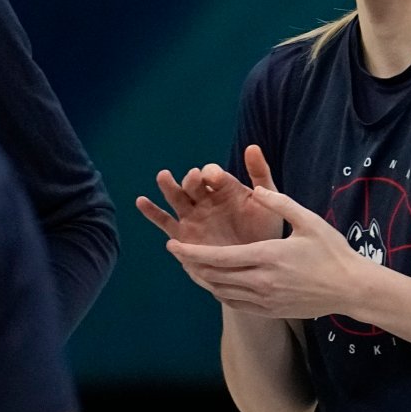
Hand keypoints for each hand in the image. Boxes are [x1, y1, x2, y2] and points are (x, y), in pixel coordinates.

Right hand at [136, 145, 283, 245]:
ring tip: (164, 176)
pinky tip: (141, 201)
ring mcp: (192, 216)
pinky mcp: (183, 235)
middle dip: (192, 179)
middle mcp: (205, 198)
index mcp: (224, 187)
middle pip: (192, 183)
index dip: (212, 174)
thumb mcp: (268, 201)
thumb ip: (260, 174)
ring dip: (169, 186)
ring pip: (176, 197)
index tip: (214, 177)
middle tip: (195, 177)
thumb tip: (252, 147)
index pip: (214, 175)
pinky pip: (164, 222)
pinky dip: (152, 212)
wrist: (256, 265)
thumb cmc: (263, 230)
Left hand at [165, 184, 373, 319]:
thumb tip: (256, 187)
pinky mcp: (271, 311)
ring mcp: (266, 299)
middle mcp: (262, 281)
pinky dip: (220, 293)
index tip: (172, 245)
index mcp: (267, 256)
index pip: (218, 258)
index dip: (191, 253)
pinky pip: (236, 304)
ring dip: (203, 280)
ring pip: (222, 292)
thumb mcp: (308, 219)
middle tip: (177, 252)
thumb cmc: (332, 251)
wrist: (351, 288)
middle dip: (190, 265)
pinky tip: (215, 282)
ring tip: (191, 266)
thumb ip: (279, 201)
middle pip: (214, 276)